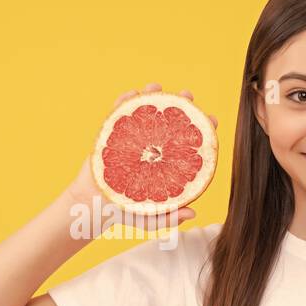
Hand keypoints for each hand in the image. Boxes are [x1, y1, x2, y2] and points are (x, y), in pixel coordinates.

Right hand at [65, 82, 217, 231]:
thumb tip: (192, 212)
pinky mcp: (112, 134)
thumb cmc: (127, 213)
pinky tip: (130, 94)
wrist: (94, 207)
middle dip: (181, 103)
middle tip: (187, 94)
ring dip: (151, 95)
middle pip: (170, 119)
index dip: (202, 129)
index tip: (212, 120)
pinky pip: (118, 113)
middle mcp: (153, 145)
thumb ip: (170, 217)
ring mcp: (133, 137)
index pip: (189, 141)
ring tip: (156, 86)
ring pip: (145, 110)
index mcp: (168, 161)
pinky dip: (123, 101)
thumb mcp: (151, 219)